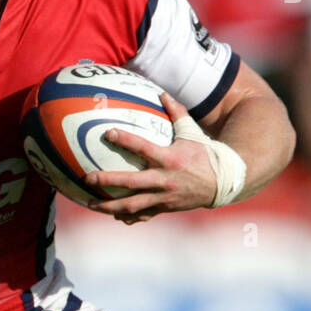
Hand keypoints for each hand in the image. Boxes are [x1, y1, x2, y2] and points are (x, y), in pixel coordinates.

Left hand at [85, 92, 216, 223]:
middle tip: (87, 178)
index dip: (125, 140)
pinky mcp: (165, 208)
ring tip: (90, 203)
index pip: (143, 147)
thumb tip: (162, 94)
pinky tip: (112, 214)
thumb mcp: (192, 132)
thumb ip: (177, 113)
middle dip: (107, 180)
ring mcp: (164, 197)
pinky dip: (127, 216)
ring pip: (133, 205)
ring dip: (109, 206)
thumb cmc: (204, 154)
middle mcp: (165, 179)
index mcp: (169, 158)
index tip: (107, 133)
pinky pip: (143, 215)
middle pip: (131, 182)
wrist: (223, 183)